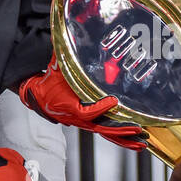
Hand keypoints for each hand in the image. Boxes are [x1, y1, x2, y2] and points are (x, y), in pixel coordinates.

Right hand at [18, 54, 147, 149]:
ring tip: (141, 142)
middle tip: (137, 129)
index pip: (86, 112)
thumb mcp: (55, 68)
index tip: (113, 101)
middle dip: (121, 130)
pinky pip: (107, 134)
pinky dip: (121, 140)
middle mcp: (79, 119)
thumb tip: (64, 36)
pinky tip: (135, 144)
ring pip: (106, 134)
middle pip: (102, 128)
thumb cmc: (48, 84)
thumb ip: (63, 55)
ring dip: (125, 139)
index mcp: (70, 107)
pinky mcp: (90, 124)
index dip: (100, 108)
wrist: (38, 97)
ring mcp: (85, 124)